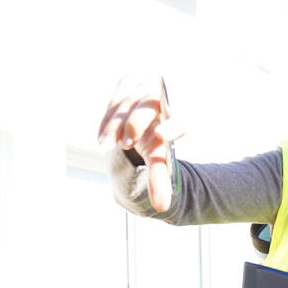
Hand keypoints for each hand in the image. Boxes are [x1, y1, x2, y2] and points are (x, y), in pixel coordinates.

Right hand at [97, 75, 184, 211]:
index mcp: (184, 114)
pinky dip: (109, 117)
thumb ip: (160, 180)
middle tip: (126, 142)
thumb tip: (161, 208)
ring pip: (130, 101)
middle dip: (137, 121)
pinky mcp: (129, 80)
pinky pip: (118, 97)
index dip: (175, 125)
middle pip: (151, 105)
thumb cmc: (157, 143)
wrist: (151, 112)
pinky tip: (102, 138)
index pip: (184, 117)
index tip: (162, 136)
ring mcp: (145, 86)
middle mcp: (164, 97)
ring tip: (106, 146)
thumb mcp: (161, 160)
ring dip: (116, 123)